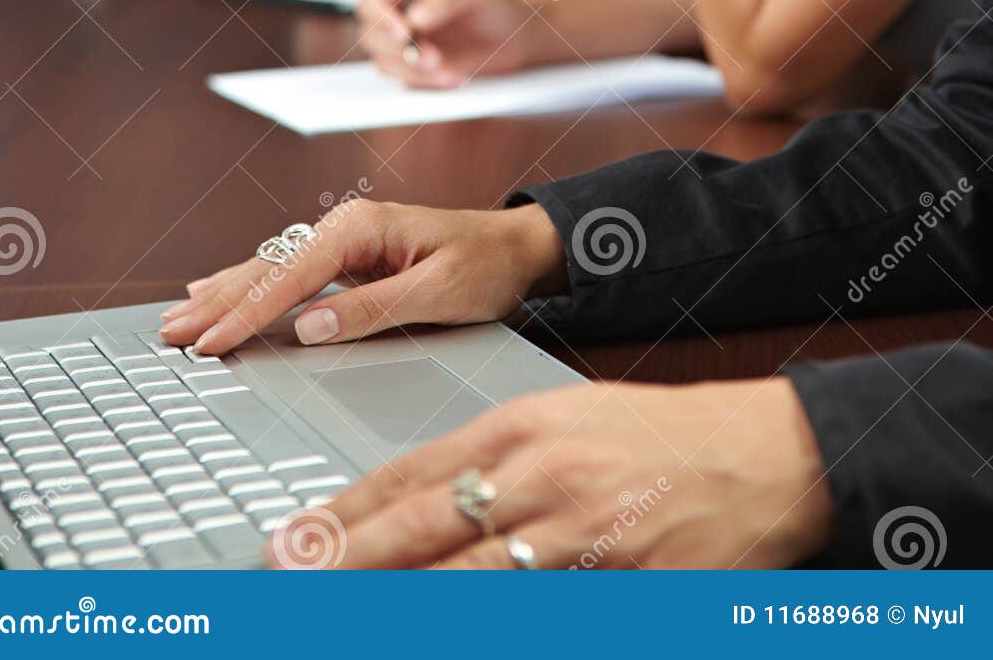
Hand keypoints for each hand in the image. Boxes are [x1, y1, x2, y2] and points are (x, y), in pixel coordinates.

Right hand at [158, 198, 566, 353]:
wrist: (517, 247)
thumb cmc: (486, 266)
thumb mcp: (439, 293)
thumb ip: (373, 309)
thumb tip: (309, 327)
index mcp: (362, 228)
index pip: (291, 276)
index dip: (248, 313)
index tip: (212, 343)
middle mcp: (345, 228)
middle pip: (268, 267)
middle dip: (218, 302)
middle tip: (171, 333)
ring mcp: (343, 241)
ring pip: (271, 268)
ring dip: (224, 294)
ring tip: (179, 317)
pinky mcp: (346, 258)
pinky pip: (287, 273)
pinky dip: (249, 287)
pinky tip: (220, 293)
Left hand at [276, 377, 832, 569]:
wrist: (761, 453)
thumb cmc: (660, 436)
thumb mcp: (566, 422)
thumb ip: (494, 461)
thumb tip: (420, 504)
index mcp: (521, 427)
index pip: (409, 471)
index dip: (344, 510)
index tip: (293, 535)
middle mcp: (539, 474)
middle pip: (420, 526)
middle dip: (344, 559)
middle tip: (285, 578)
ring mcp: (577, 533)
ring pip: (465, 580)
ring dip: (400, 602)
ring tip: (342, 613)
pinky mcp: (616, 581)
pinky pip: (535, 610)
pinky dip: (486, 620)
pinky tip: (446, 625)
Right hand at [356, 0, 546, 87]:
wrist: (515, 41)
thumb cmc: (495, 8)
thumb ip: (446, 0)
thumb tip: (415, 17)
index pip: (373, 2)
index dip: (381, 19)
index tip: (405, 35)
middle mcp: (398, 16)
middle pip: (371, 36)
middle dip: (401, 52)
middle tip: (435, 59)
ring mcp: (403, 45)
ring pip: (385, 63)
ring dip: (414, 72)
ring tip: (451, 71)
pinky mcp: (413, 70)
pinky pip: (404, 81)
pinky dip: (426, 83)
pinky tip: (454, 76)